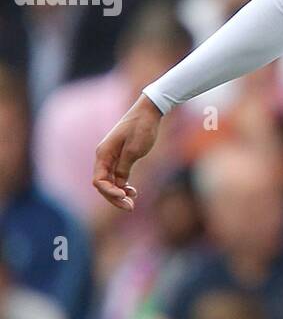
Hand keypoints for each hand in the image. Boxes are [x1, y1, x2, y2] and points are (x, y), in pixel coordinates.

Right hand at [92, 94, 163, 211]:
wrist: (149, 111)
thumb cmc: (141, 128)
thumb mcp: (134, 150)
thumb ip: (123, 168)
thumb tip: (118, 185)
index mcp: (103, 154)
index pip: (99, 181)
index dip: (109, 193)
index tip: (125, 197)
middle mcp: (104, 156)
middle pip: (103, 184)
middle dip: (114, 198)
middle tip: (131, 207)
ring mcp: (111, 157)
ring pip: (110, 182)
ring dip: (119, 193)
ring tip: (132, 202)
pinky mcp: (120, 156)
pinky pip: (116, 176)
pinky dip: (122, 185)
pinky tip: (132, 191)